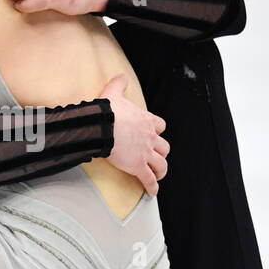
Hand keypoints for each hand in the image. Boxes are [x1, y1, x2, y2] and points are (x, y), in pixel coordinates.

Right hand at [101, 75, 168, 195]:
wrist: (103, 127)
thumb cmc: (108, 112)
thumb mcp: (114, 93)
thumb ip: (119, 84)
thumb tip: (121, 76)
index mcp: (146, 121)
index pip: (160, 125)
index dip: (157, 130)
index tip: (154, 133)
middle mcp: (150, 137)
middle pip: (164, 147)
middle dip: (161, 152)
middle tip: (156, 157)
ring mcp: (145, 153)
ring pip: (161, 164)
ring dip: (161, 170)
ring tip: (158, 175)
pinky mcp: (138, 166)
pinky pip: (149, 179)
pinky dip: (152, 187)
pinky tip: (152, 193)